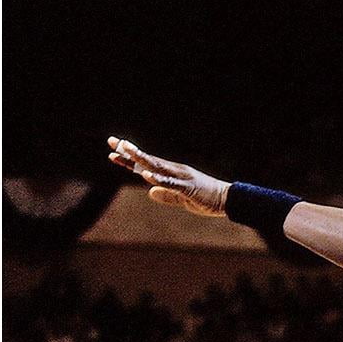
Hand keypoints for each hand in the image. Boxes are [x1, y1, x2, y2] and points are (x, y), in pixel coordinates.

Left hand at [107, 138, 228, 216]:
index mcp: (173, 173)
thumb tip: (151, 192)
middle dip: (130, 152)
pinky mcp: (188, 187)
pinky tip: (146, 176)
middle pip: (148, 160)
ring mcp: (181, 177)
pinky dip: (158, 179)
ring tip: (126, 151)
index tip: (113, 150)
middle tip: (113, 141)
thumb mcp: (183, 199)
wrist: (229, 200)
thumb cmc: (207, 199)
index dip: (130, 158)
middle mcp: (175, 171)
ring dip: (141, 159)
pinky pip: (171, 183)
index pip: (147, 164)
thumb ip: (167, 195)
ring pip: (157, 166)